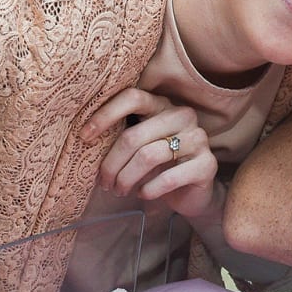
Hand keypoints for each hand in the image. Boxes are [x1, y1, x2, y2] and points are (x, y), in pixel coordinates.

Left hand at [82, 88, 220, 219]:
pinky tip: (143, 195)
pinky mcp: (207, 164)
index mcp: (163, 105)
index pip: (132, 97)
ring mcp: (198, 139)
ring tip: (120, 191)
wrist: (192, 193)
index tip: (84, 136)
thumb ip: (122, 137)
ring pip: (148, 157)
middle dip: (112, 164)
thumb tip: (85, 137)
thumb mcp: (139, 148)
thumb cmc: (159, 167)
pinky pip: (169, 177)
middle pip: (134, 136)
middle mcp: (183, 116)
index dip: (105, 115)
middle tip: (104, 183)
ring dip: (127, 179)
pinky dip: (149, 190)